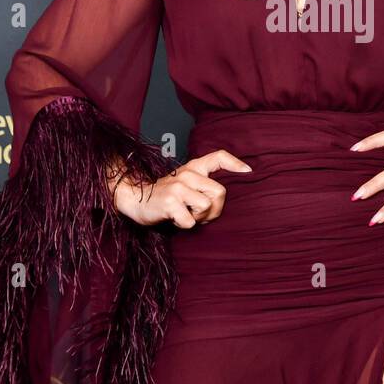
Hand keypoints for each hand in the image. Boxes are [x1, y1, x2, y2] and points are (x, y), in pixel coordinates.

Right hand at [113, 149, 251, 229]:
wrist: (135, 199)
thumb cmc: (167, 197)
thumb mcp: (186, 184)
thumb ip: (203, 185)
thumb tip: (223, 198)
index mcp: (193, 168)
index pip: (218, 157)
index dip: (235, 164)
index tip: (248, 172)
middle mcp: (187, 174)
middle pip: (220, 193)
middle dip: (215, 210)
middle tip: (200, 215)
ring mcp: (178, 187)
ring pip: (206, 207)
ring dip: (199, 219)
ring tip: (186, 215)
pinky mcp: (169, 202)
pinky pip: (190, 221)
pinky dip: (185, 225)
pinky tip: (175, 219)